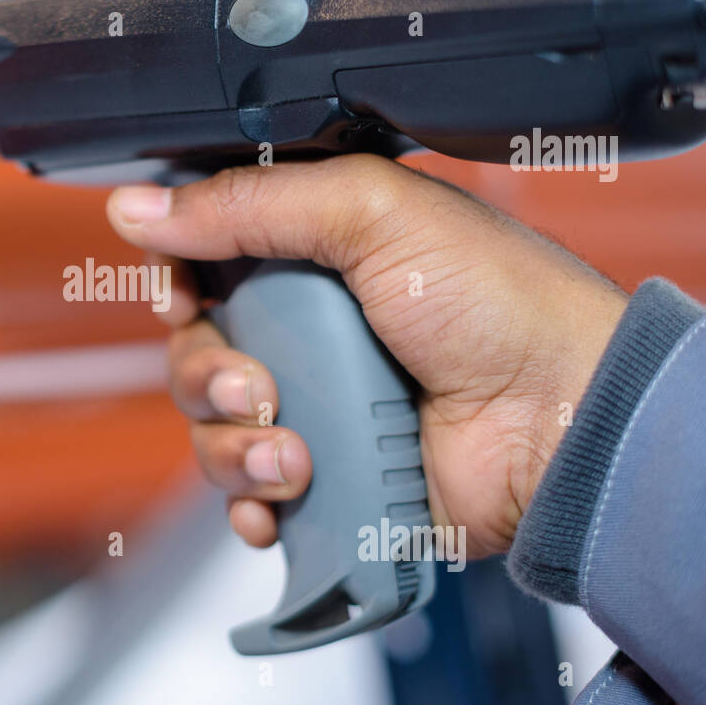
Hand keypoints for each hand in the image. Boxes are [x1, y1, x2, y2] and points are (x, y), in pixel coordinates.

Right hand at [106, 155, 627, 557]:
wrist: (564, 421)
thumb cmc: (500, 304)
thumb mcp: (373, 212)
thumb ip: (250, 202)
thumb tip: (141, 208)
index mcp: (317, 254)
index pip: (206, 260)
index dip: (178, 280)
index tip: (182, 297)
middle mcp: (310, 330)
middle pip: (196, 351)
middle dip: (206, 376)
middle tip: (253, 387)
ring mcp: (319, 407)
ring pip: (214, 430)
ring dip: (234, 447)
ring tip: (293, 453)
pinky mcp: (331, 477)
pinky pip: (250, 495)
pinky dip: (252, 502)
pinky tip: (283, 497)